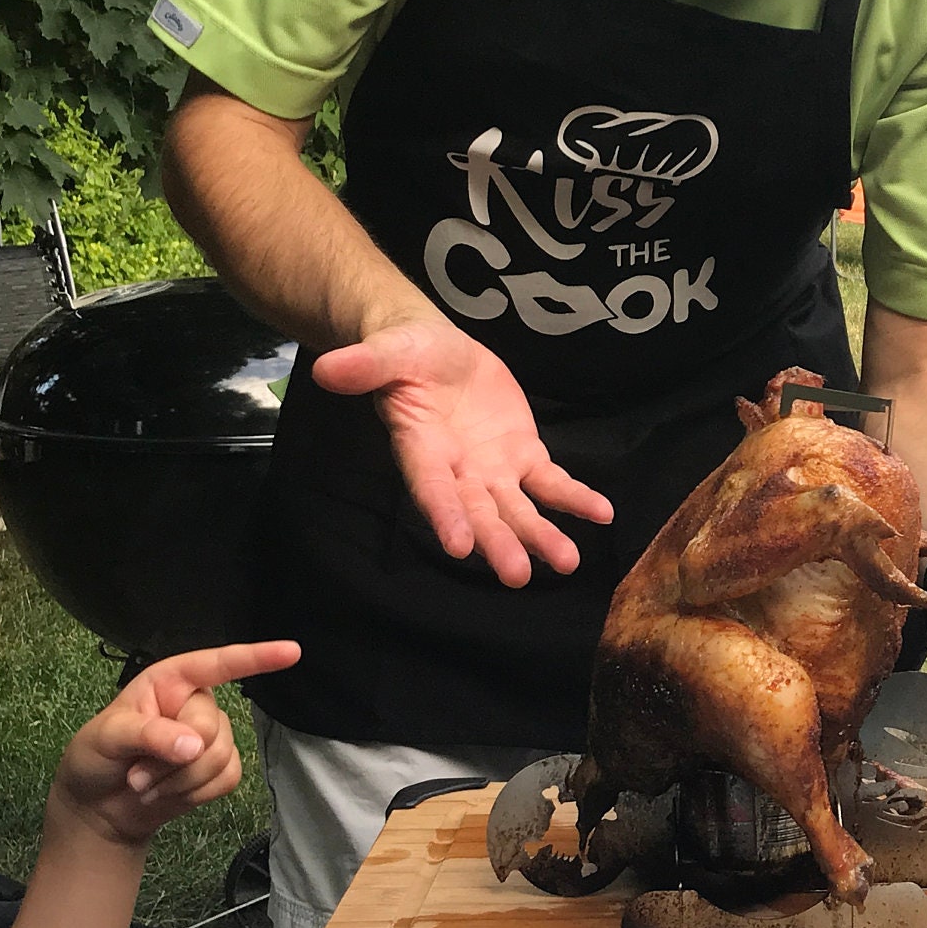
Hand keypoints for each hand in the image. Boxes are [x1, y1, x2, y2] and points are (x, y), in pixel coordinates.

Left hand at [53, 641, 298, 844]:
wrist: (98, 810)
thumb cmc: (94, 759)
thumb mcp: (106, 739)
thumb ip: (148, 735)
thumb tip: (194, 745)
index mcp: (170, 681)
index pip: (217, 664)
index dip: (255, 657)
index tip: (291, 652)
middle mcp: (195, 704)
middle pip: (212, 727)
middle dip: (174, 759)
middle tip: (138, 773)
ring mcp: (211, 737)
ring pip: (220, 757)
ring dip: (178, 782)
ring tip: (145, 785)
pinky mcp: (219, 770)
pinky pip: (227, 780)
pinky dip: (194, 795)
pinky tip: (167, 795)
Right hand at [312, 314, 613, 583]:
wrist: (436, 352)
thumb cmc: (405, 354)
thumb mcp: (386, 352)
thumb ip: (363, 365)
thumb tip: (325, 369)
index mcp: (421, 449)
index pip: (431, 487)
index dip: (444, 515)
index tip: (457, 547)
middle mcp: (458, 471)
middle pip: (478, 513)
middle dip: (497, 543)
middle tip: (517, 575)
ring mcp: (492, 469)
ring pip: (518, 509)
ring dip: (540, 535)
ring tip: (566, 561)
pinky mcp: (522, 456)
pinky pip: (551, 482)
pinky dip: (575, 498)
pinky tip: (602, 515)